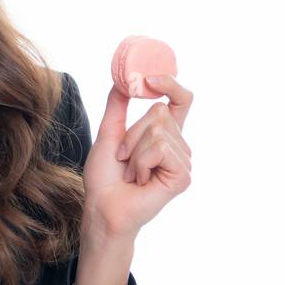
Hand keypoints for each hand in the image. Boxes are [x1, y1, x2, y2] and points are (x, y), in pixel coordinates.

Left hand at [82, 74, 192, 242]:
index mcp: (164, 134)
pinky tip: (140, 180)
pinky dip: (140, 163)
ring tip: (131, 173)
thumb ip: (118, 106)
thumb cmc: (105, 177)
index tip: (151, 78)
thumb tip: (122, 80)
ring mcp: (183, 160)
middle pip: (160, 112)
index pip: (180, 101)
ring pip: (158, 131)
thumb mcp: (109, 134)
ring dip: (134, 151)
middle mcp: (178, 145)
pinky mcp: (183, 175)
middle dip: (132, 134)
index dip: (170, 85)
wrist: (102, 206)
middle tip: (124, 158)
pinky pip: (159, 149)